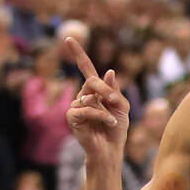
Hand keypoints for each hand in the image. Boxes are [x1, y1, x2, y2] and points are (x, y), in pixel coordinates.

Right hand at [64, 36, 129, 159]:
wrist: (110, 151)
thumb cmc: (116, 131)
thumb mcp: (122, 108)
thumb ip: (115, 91)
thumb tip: (109, 71)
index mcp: (94, 92)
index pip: (86, 69)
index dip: (78, 54)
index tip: (68, 39)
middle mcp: (83, 96)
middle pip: (91, 81)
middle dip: (105, 89)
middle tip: (115, 100)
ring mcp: (76, 106)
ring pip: (89, 95)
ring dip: (105, 107)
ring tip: (112, 121)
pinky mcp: (72, 117)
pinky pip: (86, 108)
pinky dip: (100, 115)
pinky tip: (108, 123)